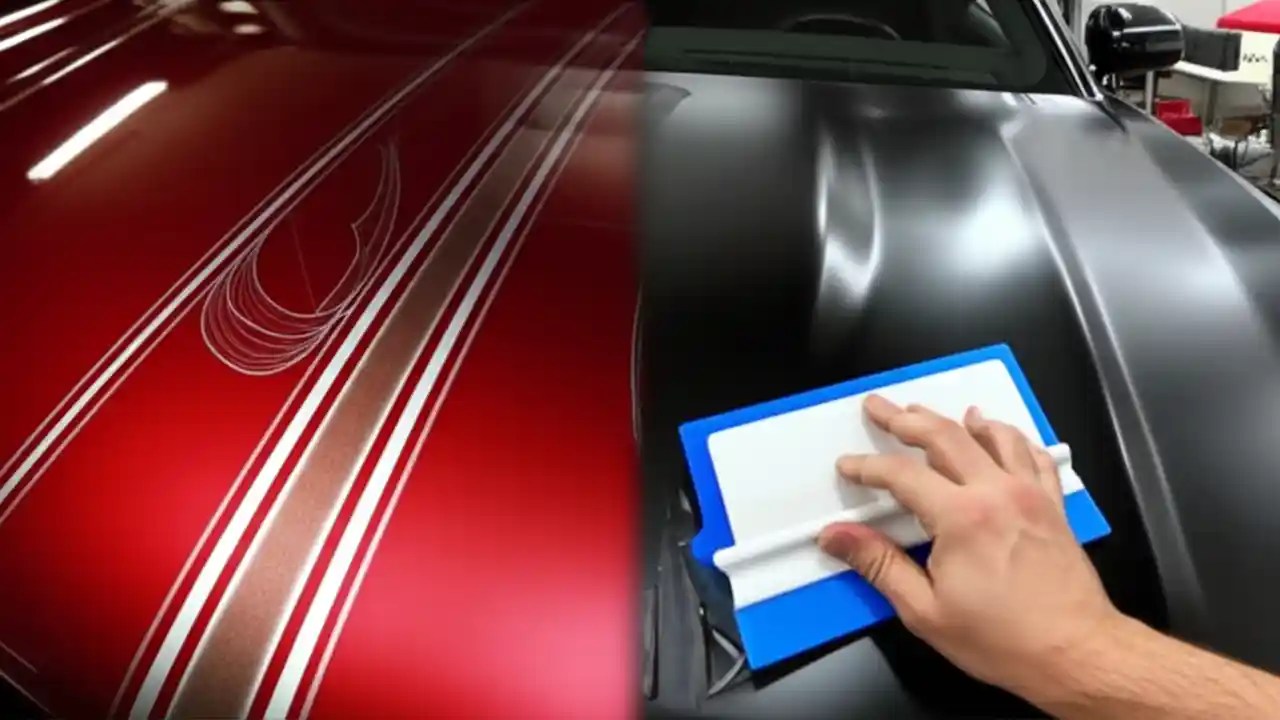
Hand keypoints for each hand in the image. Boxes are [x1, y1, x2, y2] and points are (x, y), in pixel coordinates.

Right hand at [817, 395, 1122, 698]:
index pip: (902, 474)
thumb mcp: (925, 611)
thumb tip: (835, 535)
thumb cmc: (1001, 639)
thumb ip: (879, 564)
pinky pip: (1033, 455)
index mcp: (961, 516)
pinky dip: (1010, 437)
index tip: (848, 465)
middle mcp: (997, 492)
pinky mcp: (1053, 505)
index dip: (868, 466)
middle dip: (905, 418)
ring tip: (931, 412)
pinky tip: (997, 435)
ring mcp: (1030, 494)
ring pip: (993, 435)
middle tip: (879, 406)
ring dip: (957, 419)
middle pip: (945, 436)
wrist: (1076, 653)